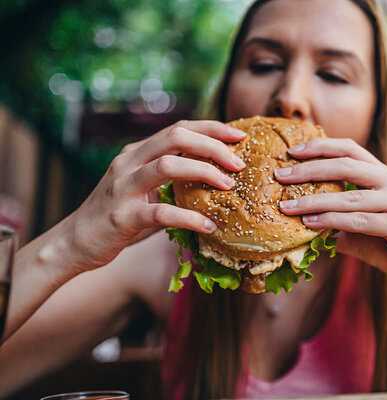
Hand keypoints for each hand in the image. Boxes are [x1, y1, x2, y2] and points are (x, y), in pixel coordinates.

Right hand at [69, 120, 246, 270]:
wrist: (77, 242)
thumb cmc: (121, 217)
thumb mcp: (147, 190)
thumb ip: (174, 182)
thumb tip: (220, 180)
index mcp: (137, 152)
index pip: (179, 128)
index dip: (211, 128)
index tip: (239, 135)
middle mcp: (129, 162)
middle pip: (176, 137)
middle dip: (213, 145)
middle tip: (239, 163)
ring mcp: (123, 187)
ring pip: (168, 166)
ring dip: (204, 172)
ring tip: (229, 186)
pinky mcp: (123, 216)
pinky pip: (162, 212)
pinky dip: (190, 218)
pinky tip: (209, 227)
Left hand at [275, 138, 386, 293]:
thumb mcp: (361, 228)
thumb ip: (337, 219)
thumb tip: (300, 219)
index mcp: (386, 176)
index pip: (350, 150)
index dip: (321, 147)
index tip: (293, 151)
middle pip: (347, 166)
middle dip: (309, 169)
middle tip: (280, 175)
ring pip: (350, 196)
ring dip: (314, 200)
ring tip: (286, 206)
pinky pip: (360, 221)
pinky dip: (333, 221)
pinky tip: (310, 223)